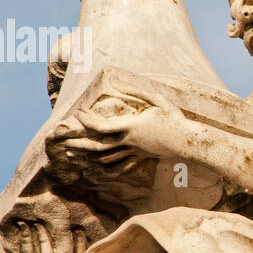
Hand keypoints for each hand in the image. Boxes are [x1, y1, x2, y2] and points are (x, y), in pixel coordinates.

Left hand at [71, 91, 186, 160]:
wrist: (188, 142)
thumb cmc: (175, 119)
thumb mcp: (158, 100)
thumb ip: (138, 91)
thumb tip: (119, 83)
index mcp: (130, 126)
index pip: (102, 126)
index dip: (87, 120)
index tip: (78, 113)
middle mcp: (129, 141)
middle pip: (99, 146)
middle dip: (80, 144)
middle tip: (65, 143)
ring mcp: (135, 151)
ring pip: (106, 157)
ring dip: (89, 156)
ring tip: (74, 154)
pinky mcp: (141, 157)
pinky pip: (122, 166)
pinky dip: (108, 168)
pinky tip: (99, 169)